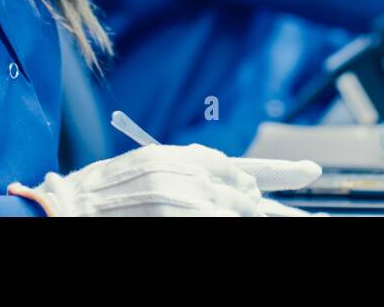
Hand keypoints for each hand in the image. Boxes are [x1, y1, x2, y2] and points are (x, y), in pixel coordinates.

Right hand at [8, 144, 320, 216]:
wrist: (71, 205)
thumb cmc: (106, 188)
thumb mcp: (155, 164)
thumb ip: (194, 168)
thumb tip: (239, 179)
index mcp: (189, 161)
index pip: (249, 166)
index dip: (284, 171)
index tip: (312, 173)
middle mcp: (195, 179)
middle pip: (249, 198)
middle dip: (263, 211)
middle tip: (300, 218)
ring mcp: (190, 203)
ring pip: (240, 215)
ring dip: (249, 217)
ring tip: (250, 214)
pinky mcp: (182, 217)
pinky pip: (222, 223)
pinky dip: (230, 220)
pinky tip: (229, 216)